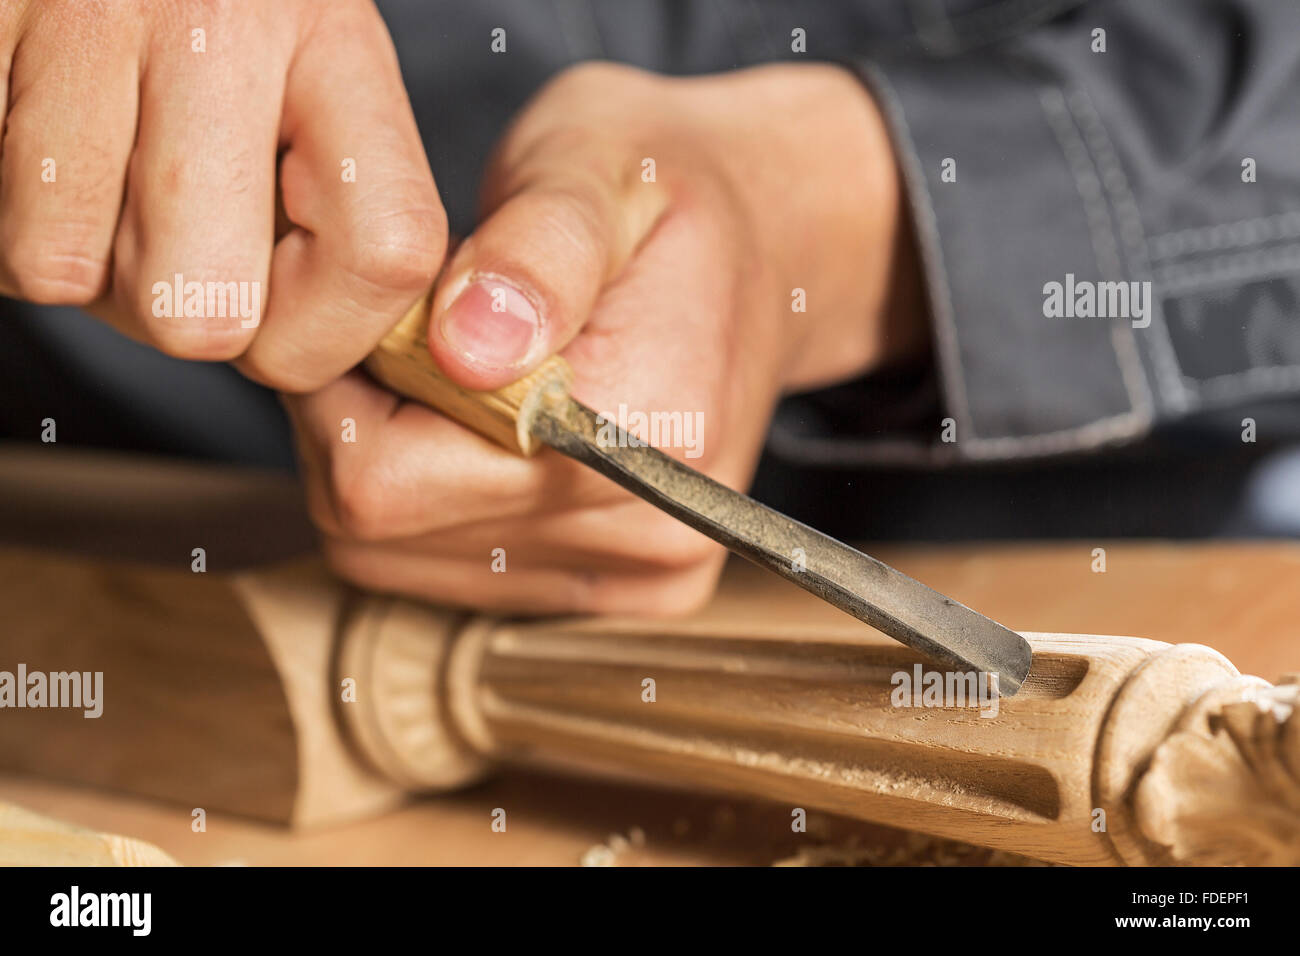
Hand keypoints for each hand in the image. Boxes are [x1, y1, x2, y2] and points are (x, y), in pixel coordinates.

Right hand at [0, 0, 444, 390]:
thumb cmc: (206, 33)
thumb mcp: (312, 91)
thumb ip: (349, 223)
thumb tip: (314, 363)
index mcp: (335, 46)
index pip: (384, 257)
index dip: (325, 335)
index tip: (288, 305)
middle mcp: (219, 21)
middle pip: (207, 313)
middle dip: (178, 311)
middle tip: (171, 232)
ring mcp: (87, 16)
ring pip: (62, 270)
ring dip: (69, 254)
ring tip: (91, 170)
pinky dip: (1, 213)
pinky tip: (33, 143)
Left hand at [286, 61, 923, 613]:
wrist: (765, 247)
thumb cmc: (663, 192)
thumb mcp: (593, 164)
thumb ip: (536, 247)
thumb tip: (468, 346)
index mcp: (648, 427)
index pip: (388, 478)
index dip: (344, 388)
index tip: (384, 313)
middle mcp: (653, 528)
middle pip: (380, 526)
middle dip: (358, 420)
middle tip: (413, 330)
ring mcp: (643, 573)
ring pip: (398, 557)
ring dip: (389, 461)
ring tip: (452, 374)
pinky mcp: (629, 590)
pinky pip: (451, 578)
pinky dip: (432, 504)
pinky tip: (480, 429)